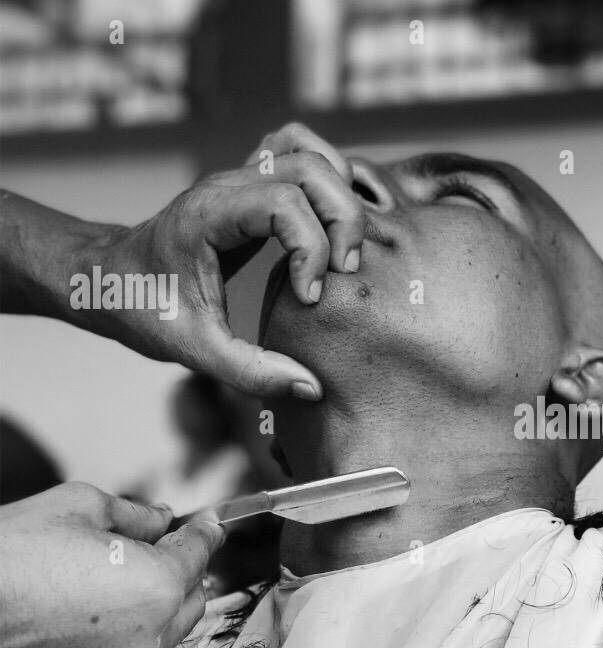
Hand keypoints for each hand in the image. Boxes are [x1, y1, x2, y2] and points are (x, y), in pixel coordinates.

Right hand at [0, 483, 224, 647]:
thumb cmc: (10, 555)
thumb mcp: (79, 507)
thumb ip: (136, 514)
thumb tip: (162, 519)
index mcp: (159, 586)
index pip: (199, 554)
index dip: (203, 534)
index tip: (207, 526)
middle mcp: (151, 638)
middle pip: (190, 599)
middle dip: (179, 572)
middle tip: (154, 552)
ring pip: (161, 636)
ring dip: (151, 612)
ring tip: (108, 588)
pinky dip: (117, 645)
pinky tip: (84, 623)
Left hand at [81, 123, 362, 399]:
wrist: (106, 278)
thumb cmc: (143, 308)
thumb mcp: (194, 350)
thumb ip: (252, 372)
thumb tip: (311, 387)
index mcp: (208, 215)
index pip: (284, 202)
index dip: (310, 249)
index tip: (307, 297)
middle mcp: (226, 185)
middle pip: (309, 168)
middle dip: (342, 220)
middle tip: (343, 272)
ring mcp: (239, 177)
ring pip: (310, 154)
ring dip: (341, 197)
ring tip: (342, 249)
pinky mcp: (250, 184)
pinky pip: (299, 153)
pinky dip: (329, 178)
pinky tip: (333, 221)